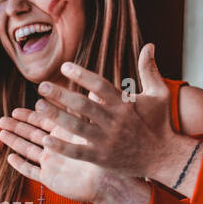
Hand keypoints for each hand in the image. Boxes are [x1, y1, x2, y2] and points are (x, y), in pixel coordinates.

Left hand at [0, 44, 193, 183]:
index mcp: (126, 105)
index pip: (101, 86)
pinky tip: (45, 139)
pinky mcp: (102, 158)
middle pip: (84, 106)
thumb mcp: (160, 94)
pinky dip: (62, 146)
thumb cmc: (160, 122)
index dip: (83, 75)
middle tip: (42, 86)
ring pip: (77, 127)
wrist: (164, 157)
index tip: (65, 66)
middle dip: (61, 95)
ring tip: (39, 106)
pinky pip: (78, 152)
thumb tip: (149, 45)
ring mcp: (108, 141)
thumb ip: (150, 70)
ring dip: (56, 117)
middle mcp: (116, 122)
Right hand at [0, 116, 111, 203]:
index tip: (16, 109)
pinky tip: (10, 157)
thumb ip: (92, 111)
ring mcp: (53, 163)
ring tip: (1, 132)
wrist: (110, 180)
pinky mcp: (51, 178)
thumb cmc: (109, 153)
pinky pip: (31, 171)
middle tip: (2, 119)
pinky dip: (21, 165)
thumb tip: (95, 89)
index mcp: (68, 135)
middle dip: (18, 126)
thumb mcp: (97, 129)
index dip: (31, 116)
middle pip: (33, 134)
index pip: (46, 123)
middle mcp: (59, 148)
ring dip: (15, 141)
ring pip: (29, 150)